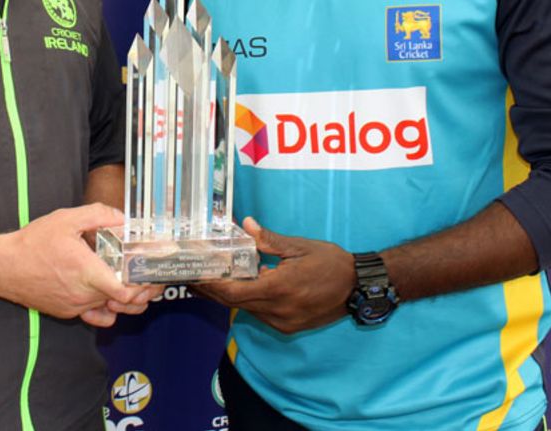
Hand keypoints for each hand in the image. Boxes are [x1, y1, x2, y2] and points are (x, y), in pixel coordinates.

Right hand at [0, 203, 141, 324]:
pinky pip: (95, 315)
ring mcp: (75, 306)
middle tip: (151, 276)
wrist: (3, 267)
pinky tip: (109, 295)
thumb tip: (123, 219)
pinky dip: (107, 309)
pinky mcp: (67, 312)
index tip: (150, 274)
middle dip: (142, 290)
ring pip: (111, 309)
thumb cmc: (32, 243)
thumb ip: (98, 215)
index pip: (124, 292)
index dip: (142, 286)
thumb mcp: (65, 219)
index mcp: (86, 271)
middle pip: (124, 302)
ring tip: (134, 283)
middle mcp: (83, 294)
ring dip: (126, 299)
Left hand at [194, 217, 356, 333]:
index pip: (233, 292)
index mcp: (279, 288)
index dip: (211, 285)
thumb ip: (269, 240)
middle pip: (234, 303)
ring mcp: (283, 321)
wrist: (358, 287)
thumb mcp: (299, 247)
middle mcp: (278, 310)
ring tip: (210, 279)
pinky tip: (240, 286)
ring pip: (245, 309)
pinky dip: (246, 300)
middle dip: (212, 290)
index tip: (194, 274)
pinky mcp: (288, 326)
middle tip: (192, 276)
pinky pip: (259, 313)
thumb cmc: (331, 263)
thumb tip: (246, 224)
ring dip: (228, 295)